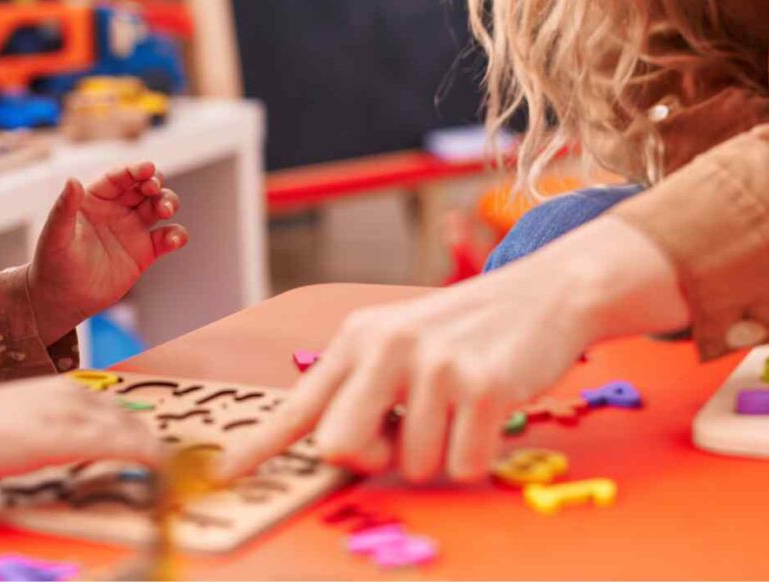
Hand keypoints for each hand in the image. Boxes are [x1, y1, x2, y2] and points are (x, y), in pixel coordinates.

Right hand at [0, 375, 162, 478]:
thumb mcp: (18, 419)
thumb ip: (45, 425)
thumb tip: (60, 443)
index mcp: (58, 388)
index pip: (111, 407)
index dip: (136, 428)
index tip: (154, 446)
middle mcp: (69, 394)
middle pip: (125, 416)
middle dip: (149, 439)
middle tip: (173, 461)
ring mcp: (68, 412)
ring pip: (127, 428)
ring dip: (151, 448)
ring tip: (172, 468)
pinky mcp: (64, 434)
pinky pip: (118, 444)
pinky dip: (144, 455)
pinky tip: (159, 467)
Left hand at [26, 163, 185, 342]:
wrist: (62, 299)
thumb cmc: (53, 263)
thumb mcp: (55, 235)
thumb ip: (64, 208)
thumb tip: (72, 180)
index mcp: (95, 198)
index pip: (119, 177)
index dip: (134, 170)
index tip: (147, 168)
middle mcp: (117, 209)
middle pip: (144, 187)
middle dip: (155, 183)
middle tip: (154, 190)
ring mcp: (133, 229)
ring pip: (159, 206)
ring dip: (168, 202)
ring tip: (165, 210)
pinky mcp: (145, 252)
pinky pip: (167, 238)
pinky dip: (176, 235)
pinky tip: (174, 240)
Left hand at [215, 215, 686, 484]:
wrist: (545, 293)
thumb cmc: (468, 330)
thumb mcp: (401, 340)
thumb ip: (359, 388)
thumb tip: (331, 450)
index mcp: (358, 338)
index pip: (298, 404)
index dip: (258, 446)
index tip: (223, 475)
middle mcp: (387, 347)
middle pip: (342, 448)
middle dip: (373, 459)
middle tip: (404, 434)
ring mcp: (436, 365)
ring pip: (413, 466)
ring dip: (440, 453)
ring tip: (460, 406)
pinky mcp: (484, 386)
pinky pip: (462, 466)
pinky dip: (478, 455)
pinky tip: (489, 412)